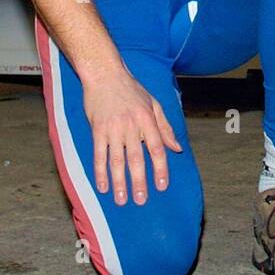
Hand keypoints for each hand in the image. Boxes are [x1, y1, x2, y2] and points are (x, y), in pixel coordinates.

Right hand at [82, 70, 182, 204]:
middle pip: (136, 158)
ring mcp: (113, 128)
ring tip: (121, 200)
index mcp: (147, 120)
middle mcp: (131, 126)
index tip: (161, 186)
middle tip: (141, 200)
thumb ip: (165, 127)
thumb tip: (177, 148)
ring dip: (119, 182)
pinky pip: (99, 154)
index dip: (160, 169)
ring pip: (117, 160)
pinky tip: (102, 186)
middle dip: (139, 182)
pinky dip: (100, 171)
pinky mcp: (97, 129)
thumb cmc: (131, 89)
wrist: (105, 74)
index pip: (156, 149)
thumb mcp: (154, 104)